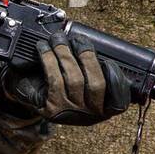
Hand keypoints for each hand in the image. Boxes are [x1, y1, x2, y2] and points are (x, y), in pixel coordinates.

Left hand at [0, 30, 131, 124]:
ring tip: (58, 39)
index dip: (117, 81)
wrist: (35, 99)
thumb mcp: (85, 82)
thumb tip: (96, 48)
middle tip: (78, 40)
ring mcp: (71, 113)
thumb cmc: (65, 85)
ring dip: (65, 53)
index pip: (119, 102)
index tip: (109, 62)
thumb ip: (95, 70)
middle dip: (87, 56)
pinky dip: (49, 60)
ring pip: (74, 79)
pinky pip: (54, 79)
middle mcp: (89, 114)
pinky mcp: (51, 108)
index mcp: (104, 108)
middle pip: (96, 84)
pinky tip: (44, 48)